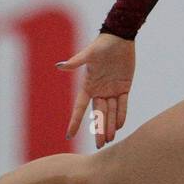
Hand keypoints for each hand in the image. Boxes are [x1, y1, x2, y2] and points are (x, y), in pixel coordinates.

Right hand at [58, 33, 134, 148]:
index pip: (80, 107)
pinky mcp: (124, 87)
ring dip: (109, 125)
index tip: (69, 135)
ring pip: (110, 111)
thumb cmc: (102, 44)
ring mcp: (111, 90)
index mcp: (88, 84)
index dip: (75, 121)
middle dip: (97, 129)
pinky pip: (122, 104)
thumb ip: (76, 62)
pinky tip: (118, 127)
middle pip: (98, 114)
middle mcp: (99, 90)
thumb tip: (59, 66)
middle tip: (98, 146)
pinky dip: (121, 114)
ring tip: (109, 140)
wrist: (120, 38)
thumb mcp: (89, 53)